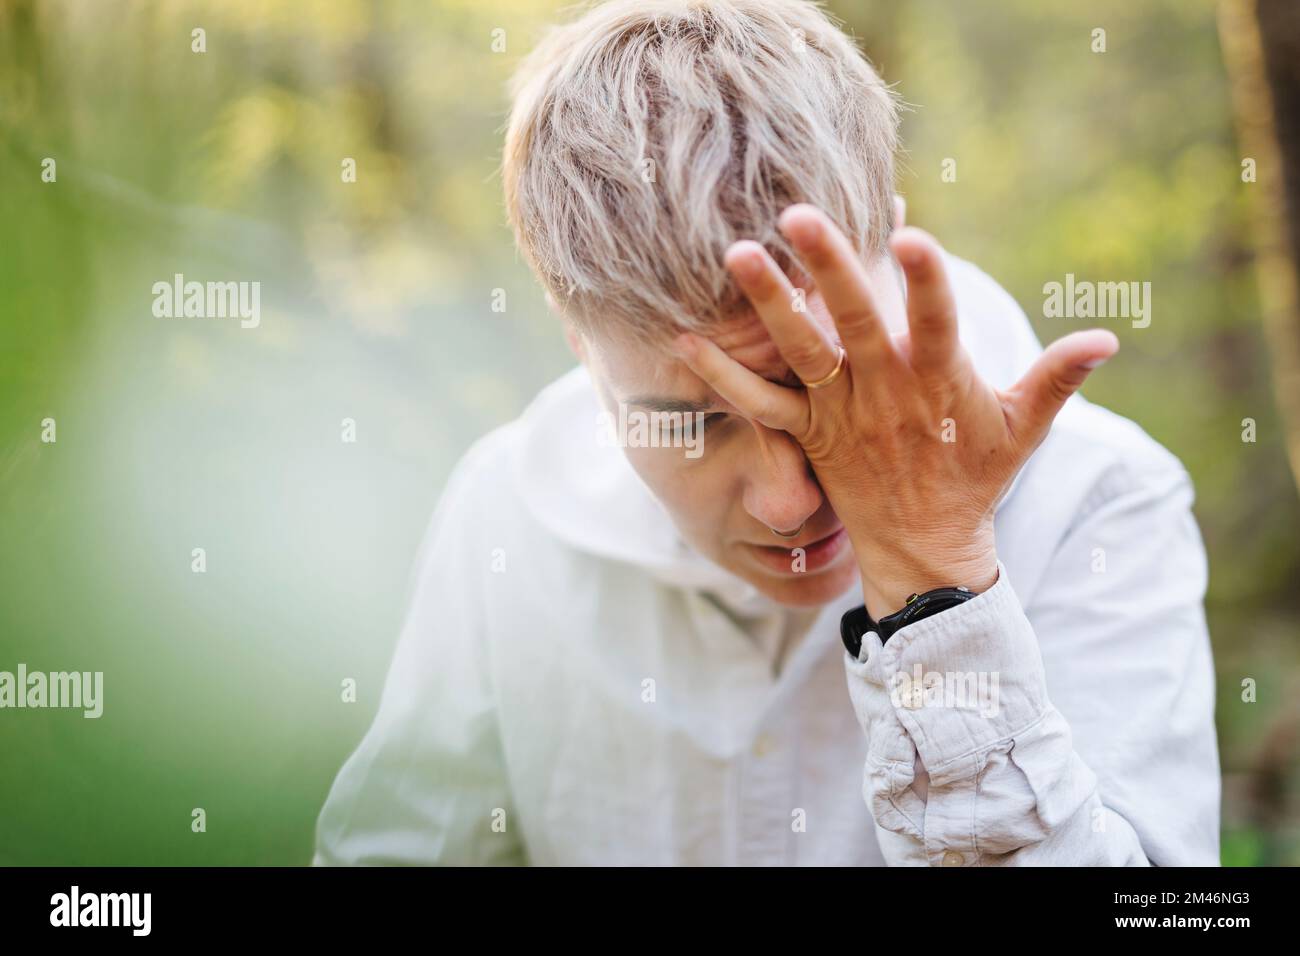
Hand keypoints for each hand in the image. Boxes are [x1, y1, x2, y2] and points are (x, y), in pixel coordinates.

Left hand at [674, 204, 1118, 618]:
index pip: (936, 324)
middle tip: (797, 214)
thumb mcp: (1022, 430)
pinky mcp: (807, 435)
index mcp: (939, 385)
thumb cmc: (974, 478)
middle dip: (828, 269)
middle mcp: (883, 394)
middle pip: (854, 325)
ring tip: (737, 253)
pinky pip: (759, 406)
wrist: (923, 549)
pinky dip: (722, 376)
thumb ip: (1055, 379)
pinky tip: (682, 338)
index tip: (909, 233)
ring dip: (768, 306)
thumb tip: (1109, 337)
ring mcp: (839, 415)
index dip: (925, 282)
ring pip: (801, 355)